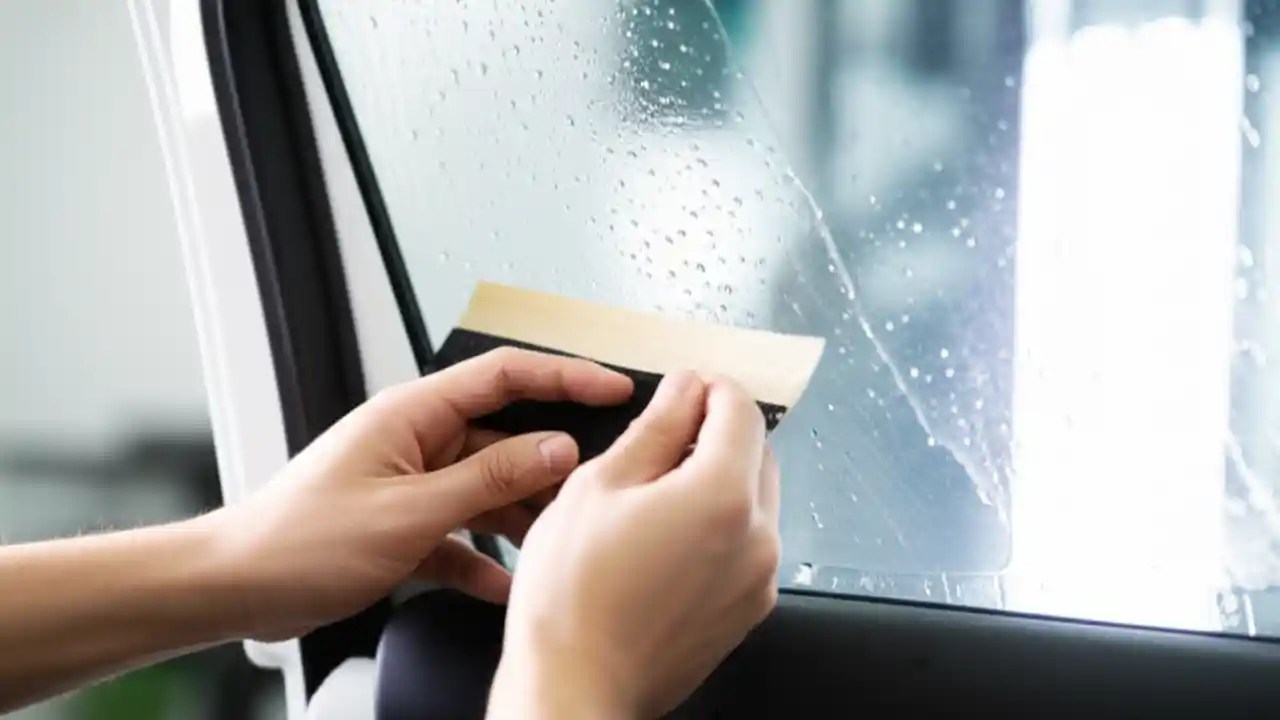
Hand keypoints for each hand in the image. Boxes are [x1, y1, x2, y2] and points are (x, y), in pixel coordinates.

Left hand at [204, 348, 632, 640]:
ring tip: (557, 539)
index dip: (565, 376)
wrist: (237, 588)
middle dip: (552, 460)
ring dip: (521, 514)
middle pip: (506, 435)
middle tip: (595, 483)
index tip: (614, 388)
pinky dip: (485, 558)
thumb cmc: (297, 540)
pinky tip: (506, 585)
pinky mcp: (406, 525)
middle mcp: (417, 440)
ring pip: (490, 487)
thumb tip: (555, 448)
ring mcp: (413, 483)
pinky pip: (463, 533)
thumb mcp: (408, 512)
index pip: (504, 375)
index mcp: (413, 414)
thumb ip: (489, 480)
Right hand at [490, 372, 780, 719]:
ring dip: (721, 477)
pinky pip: (748, 544)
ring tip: (657, 491)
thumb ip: (655, 428)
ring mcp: (759, 579)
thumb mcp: (599, 486)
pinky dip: (721, 524)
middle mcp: (758, 536)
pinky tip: (667, 536)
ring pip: (756, 499)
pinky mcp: (748, 610)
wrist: (575, 687)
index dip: (709, 388)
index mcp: (723, 495)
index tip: (682, 389)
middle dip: (718, 431)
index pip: (741, 410)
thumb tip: (684, 389)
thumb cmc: (573, 594)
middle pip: (758, 453)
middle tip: (664, 434)